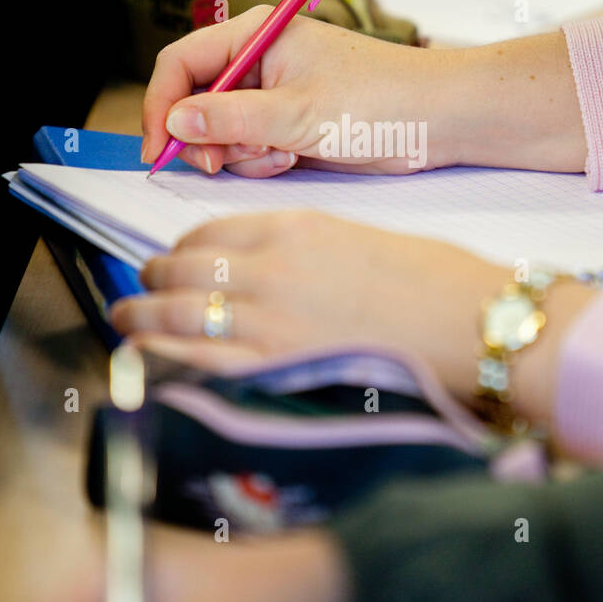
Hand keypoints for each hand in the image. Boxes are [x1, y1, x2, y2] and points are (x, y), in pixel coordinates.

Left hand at [111, 212, 508, 401]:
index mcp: (295, 229)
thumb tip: (267, 273)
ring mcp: (268, 323)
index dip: (182, 250)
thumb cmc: (438, 283)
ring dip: (141, 319)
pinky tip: (144, 360)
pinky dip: (159, 358)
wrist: (474, 325)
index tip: (175, 263)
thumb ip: (306, 253)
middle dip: (151, 282)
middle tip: (141, 291)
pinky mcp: (275, 372)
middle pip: (182, 271)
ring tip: (128, 324)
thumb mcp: (363, 242)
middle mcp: (270, 270)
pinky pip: (195, 363)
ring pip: (176, 315)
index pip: (211, 233)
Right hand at [141, 7, 460, 175]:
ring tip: (284, 155)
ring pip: (220, 131)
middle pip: (195, 101)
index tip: (159, 149)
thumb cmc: (381, 99)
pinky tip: (295, 159)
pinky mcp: (288, 122)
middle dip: (207, 138)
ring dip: (241, 154)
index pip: (180, 62)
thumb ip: (230, 119)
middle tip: (224, 164)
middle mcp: (258, 59)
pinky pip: (249, 146)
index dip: (161, 105)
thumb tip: (176, 121)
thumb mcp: (297, 114)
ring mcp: (273, 92)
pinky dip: (262, 160)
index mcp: (256, 33)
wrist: (439, 119)